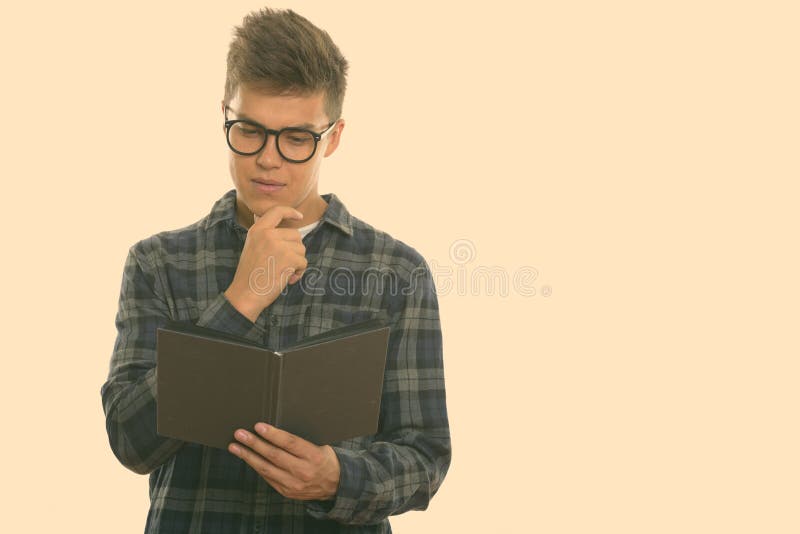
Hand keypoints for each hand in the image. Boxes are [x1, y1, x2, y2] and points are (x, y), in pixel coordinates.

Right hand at [224, 205, 307, 321]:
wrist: (245, 294)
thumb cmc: (250, 275)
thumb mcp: (253, 247)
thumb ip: (267, 236)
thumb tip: (290, 233)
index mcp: (257, 230)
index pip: (276, 211)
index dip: (290, 212)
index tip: (299, 216)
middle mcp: (268, 234)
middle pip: (296, 234)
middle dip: (294, 249)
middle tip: (283, 264)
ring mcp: (278, 245)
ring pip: (301, 249)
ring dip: (297, 262)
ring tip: (283, 272)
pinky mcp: (288, 258)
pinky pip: (303, 262)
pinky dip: (299, 272)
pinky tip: (287, 279)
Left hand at [229, 423, 340, 500]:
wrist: (335, 485)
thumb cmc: (325, 460)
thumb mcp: (320, 446)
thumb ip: (300, 440)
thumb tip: (276, 429)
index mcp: (313, 456)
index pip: (289, 443)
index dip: (272, 434)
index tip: (258, 426)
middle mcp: (303, 471)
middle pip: (274, 455)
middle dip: (254, 444)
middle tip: (240, 434)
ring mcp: (293, 484)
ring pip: (266, 469)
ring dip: (248, 456)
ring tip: (235, 447)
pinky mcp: (286, 491)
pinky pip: (268, 477)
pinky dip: (256, 467)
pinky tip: (247, 458)